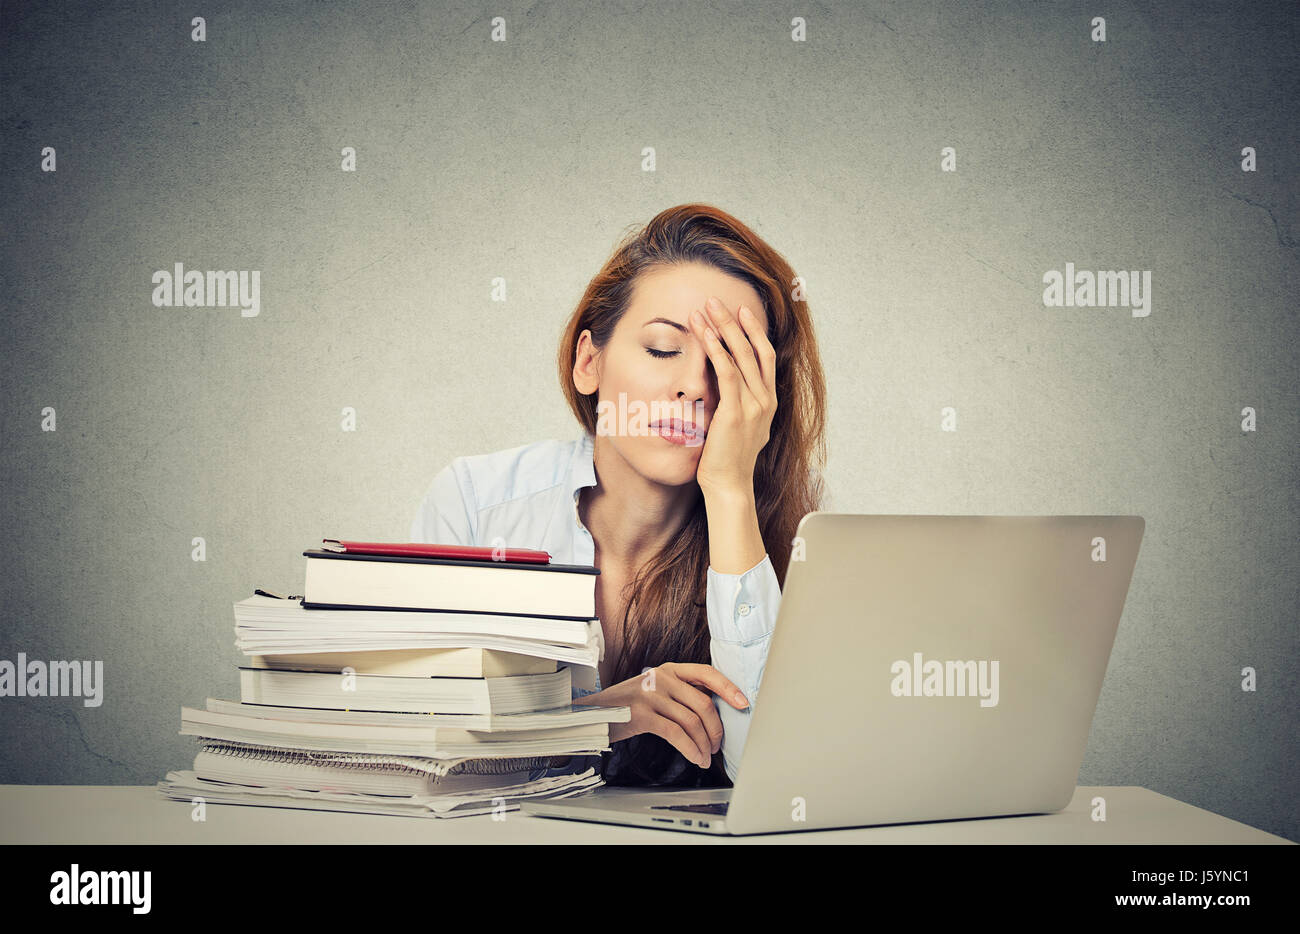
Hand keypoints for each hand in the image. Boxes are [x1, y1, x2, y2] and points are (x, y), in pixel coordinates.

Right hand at [574, 662, 749, 767]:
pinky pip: (676, 734)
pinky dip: (691, 749)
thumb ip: (679, 694)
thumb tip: (713, 713)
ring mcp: (650, 694)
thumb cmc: (627, 707)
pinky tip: (696, 759)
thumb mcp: (655, 691)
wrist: (591, 715)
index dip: (728, 688)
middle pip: (702, 703)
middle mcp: (661, 677)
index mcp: (669, 669)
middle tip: (717, 746)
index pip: (706, 673)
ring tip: (706, 757)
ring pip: (691, 721)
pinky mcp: (641, 714)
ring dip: (704, 744)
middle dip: (716, 729)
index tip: (744, 703)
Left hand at [688, 295, 776, 497]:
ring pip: (740, 355)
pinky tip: (703, 333)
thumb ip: (734, 404)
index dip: (754, 332)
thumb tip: (720, 388)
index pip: (765, 357)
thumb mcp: (736, 426)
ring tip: (705, 308)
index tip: (741, 311)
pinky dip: (715, 349)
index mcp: (768, 402)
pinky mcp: (736, 412)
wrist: (729, 485)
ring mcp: (754, 405)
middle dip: (734, 322)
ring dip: (721, 328)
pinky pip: (726, 372)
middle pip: (753, 349)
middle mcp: (765, 400)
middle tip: (716, 300)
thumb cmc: (726, 459)